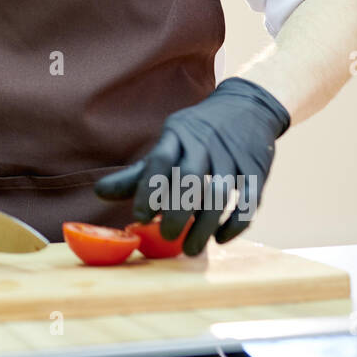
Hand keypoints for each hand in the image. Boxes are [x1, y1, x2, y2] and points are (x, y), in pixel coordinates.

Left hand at [94, 77, 290, 255]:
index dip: (148, 189)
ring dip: (205, 224)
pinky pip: (249, 200)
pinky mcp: (257, 169)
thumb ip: (138, 173)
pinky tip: (220, 238)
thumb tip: (99, 192)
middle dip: (177, 210)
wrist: (247, 106)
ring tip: (190, 250)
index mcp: (179, 134)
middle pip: (191, 178)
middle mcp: (206, 144)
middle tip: (165, 237)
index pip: (161, 159)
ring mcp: (234, 156)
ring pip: (221, 193)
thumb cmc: (197, 134)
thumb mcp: (168, 144)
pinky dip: (235, 223)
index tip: (139, 217)